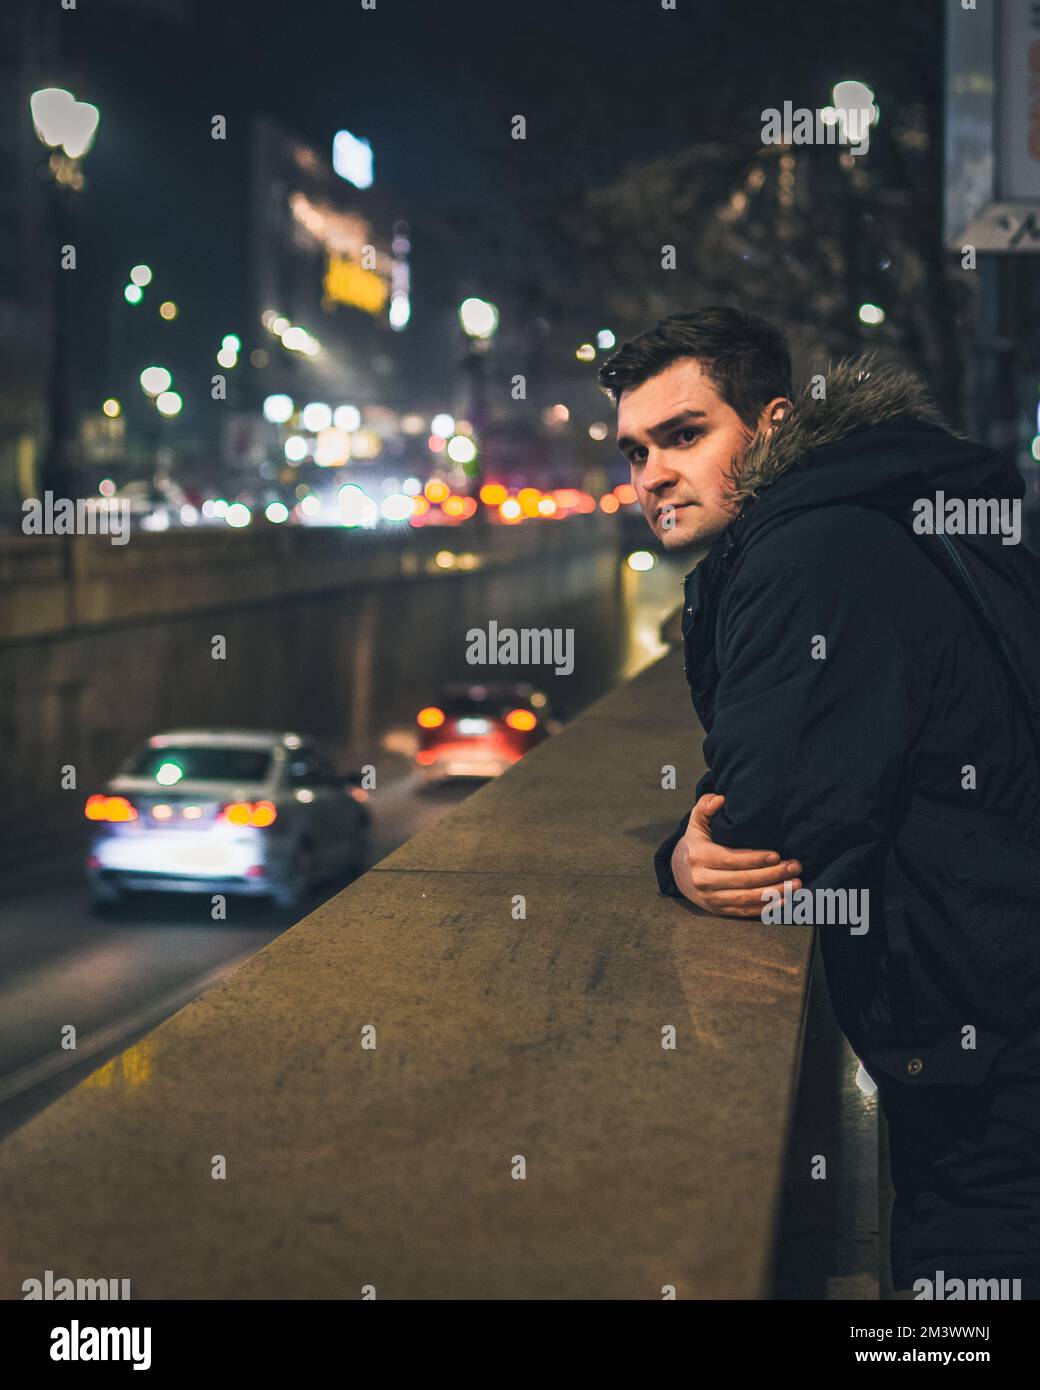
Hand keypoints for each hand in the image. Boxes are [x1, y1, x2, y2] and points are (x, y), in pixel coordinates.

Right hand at [670, 793, 801, 916]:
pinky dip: (764, 908)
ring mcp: (710, 898)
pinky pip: (744, 912)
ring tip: (795, 884)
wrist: (678, 873)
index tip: (777, 855)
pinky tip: (783, 900)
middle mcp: (703, 880)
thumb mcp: (696, 824)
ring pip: (746, 899)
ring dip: (773, 893)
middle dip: (772, 875)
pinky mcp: (717, 910)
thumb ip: (705, 807)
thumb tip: (720, 799)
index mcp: (699, 857)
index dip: (755, 859)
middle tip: (795, 867)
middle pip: (743, 880)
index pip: (731, 860)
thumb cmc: (695, 844)